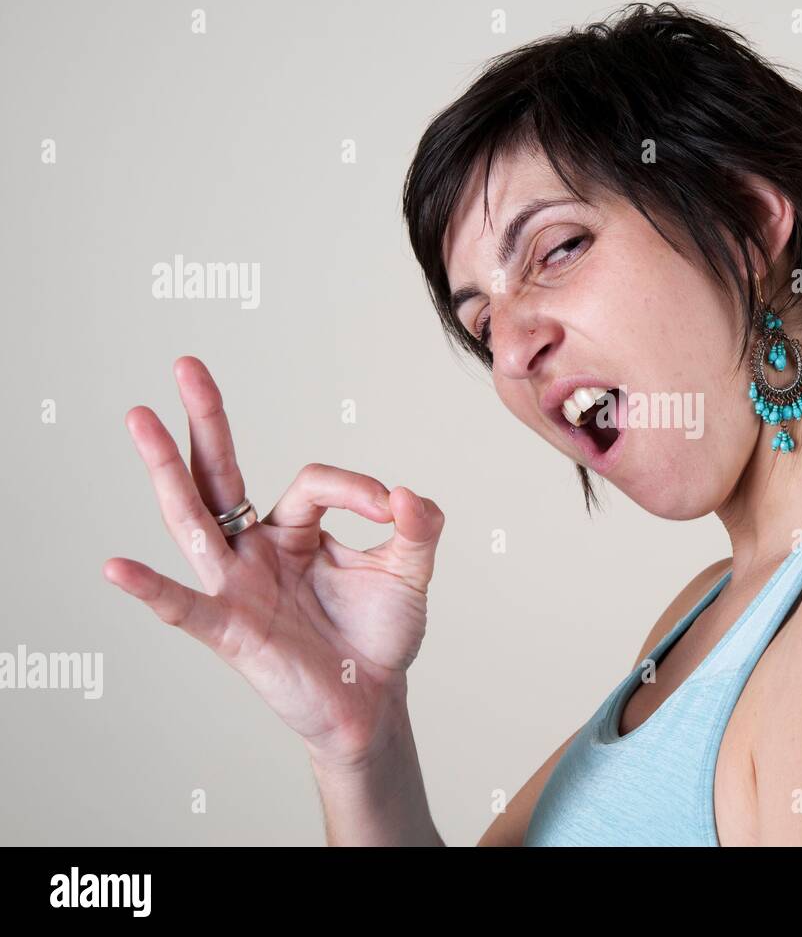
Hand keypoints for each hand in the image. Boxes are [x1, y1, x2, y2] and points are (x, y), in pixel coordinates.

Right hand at [104, 356, 443, 770]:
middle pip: (222, 475)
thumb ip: (419, 528)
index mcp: (297, 529)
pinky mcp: (231, 630)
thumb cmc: (380, 633)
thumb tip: (409, 494)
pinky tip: (117, 568)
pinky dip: (152, 589)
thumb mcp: (409, 572)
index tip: (394, 511)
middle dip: (207, 421)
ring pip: (195, 520)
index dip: (356, 489)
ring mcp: (238, 585)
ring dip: (166, 470)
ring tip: (140, 418)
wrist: (374, 701)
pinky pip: (186, 607)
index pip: (314, 483)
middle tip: (187, 365)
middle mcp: (258, 549)